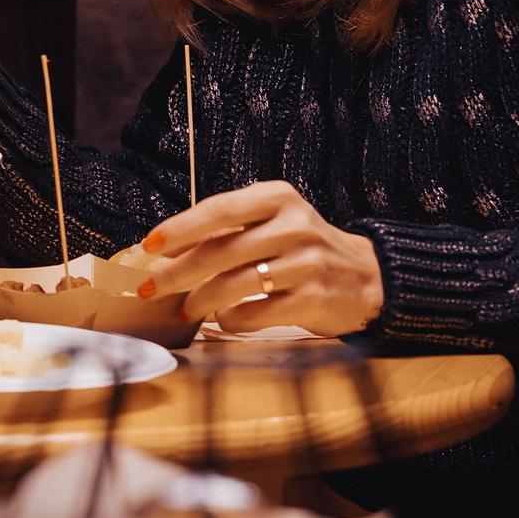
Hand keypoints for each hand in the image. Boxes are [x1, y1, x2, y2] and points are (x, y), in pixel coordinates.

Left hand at [139, 181, 384, 337]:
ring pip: (236, 284)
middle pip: (221, 250)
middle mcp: (293, 226)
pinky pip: (258, 313)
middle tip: (151, 287)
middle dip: (178, 272)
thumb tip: (169, 249)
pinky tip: (222, 319)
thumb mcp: (272, 222)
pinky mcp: (314, 299)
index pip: (219, 209)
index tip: (151, 245)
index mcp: (277, 197)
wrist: (367, 275)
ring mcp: (306, 263)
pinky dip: (232, 320)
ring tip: (185, 308)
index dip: (181, 228)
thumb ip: (228, 230)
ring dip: (201, 300)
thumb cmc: (303, 246)